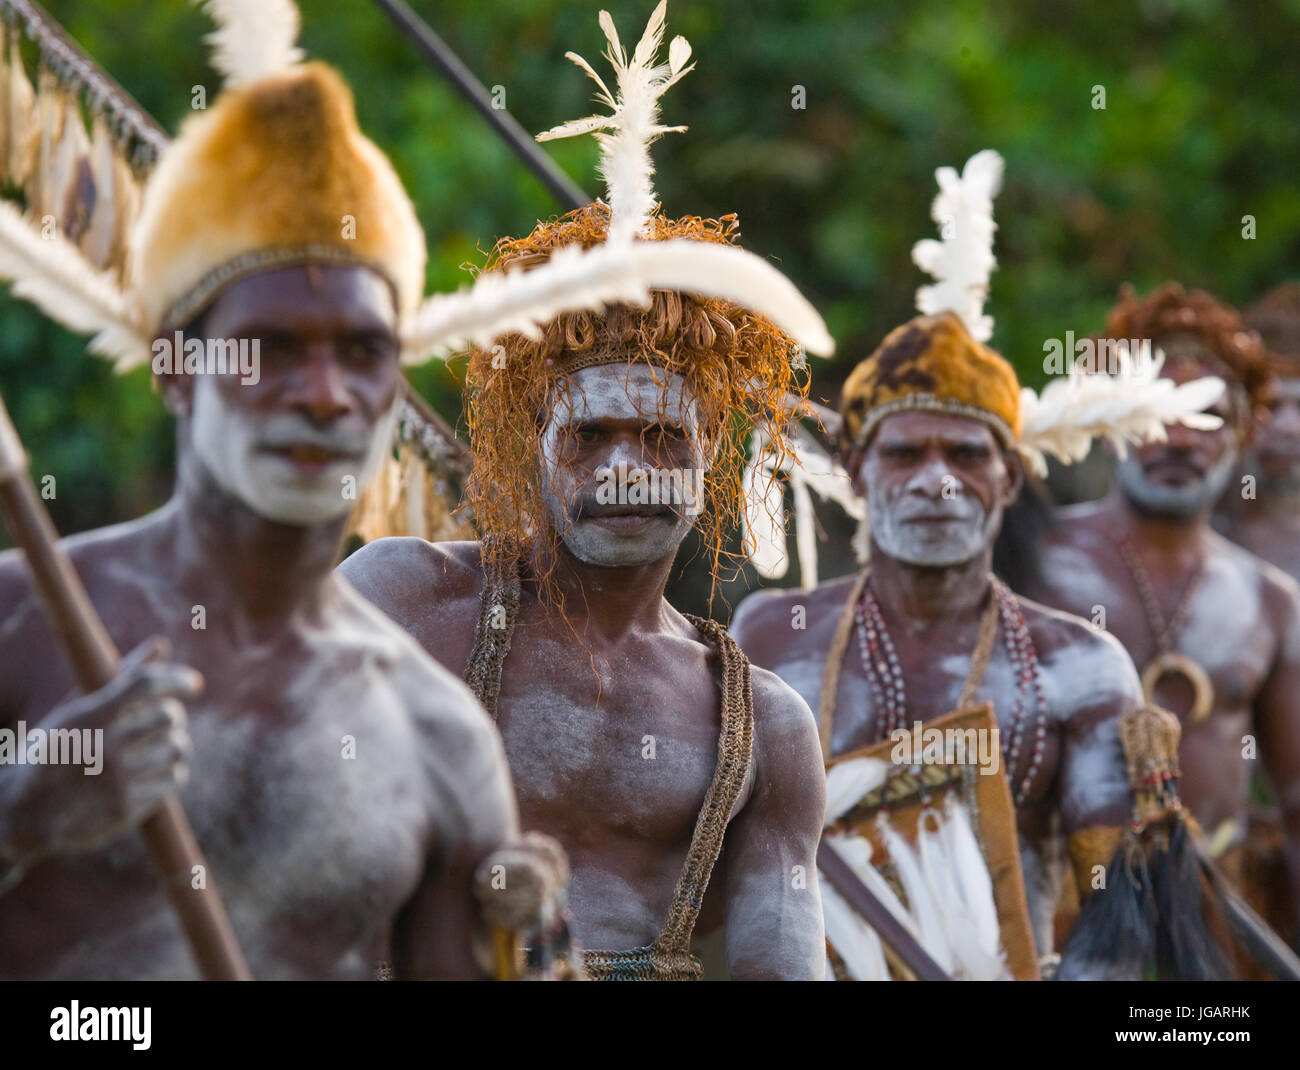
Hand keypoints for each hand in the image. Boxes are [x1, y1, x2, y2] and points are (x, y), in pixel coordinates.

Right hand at [4, 636, 201, 865]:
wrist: (21, 813)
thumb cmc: (53, 751)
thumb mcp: (76, 711)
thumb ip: (123, 679)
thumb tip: (162, 644)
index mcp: (87, 719)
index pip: (144, 685)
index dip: (175, 678)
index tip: (194, 684)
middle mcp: (102, 749)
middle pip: (169, 715)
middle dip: (172, 715)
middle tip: (163, 721)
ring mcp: (114, 782)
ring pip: (178, 748)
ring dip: (176, 744)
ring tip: (159, 746)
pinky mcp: (124, 810)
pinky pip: (173, 780)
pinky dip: (170, 773)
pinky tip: (152, 772)